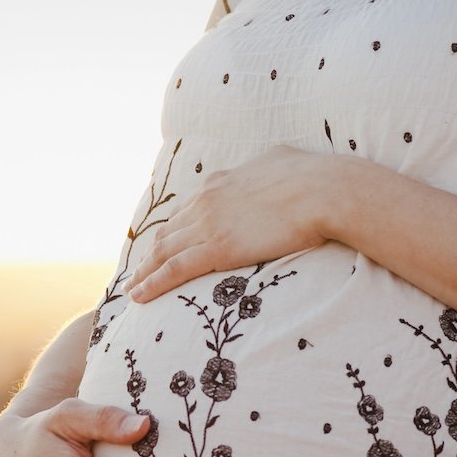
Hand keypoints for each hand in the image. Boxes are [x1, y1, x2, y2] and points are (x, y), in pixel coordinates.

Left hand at [126, 144, 331, 302]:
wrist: (324, 190)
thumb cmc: (315, 176)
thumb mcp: (281, 160)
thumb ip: (267, 166)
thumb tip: (274, 163)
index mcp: (220, 181)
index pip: (186, 210)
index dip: (172, 229)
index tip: (162, 243)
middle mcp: (206, 201)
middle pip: (168, 232)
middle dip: (150, 253)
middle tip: (137, 271)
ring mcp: (208, 224)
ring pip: (164, 252)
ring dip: (144, 272)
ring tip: (132, 288)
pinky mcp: (217, 249)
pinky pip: (174, 270)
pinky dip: (153, 284)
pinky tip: (139, 296)